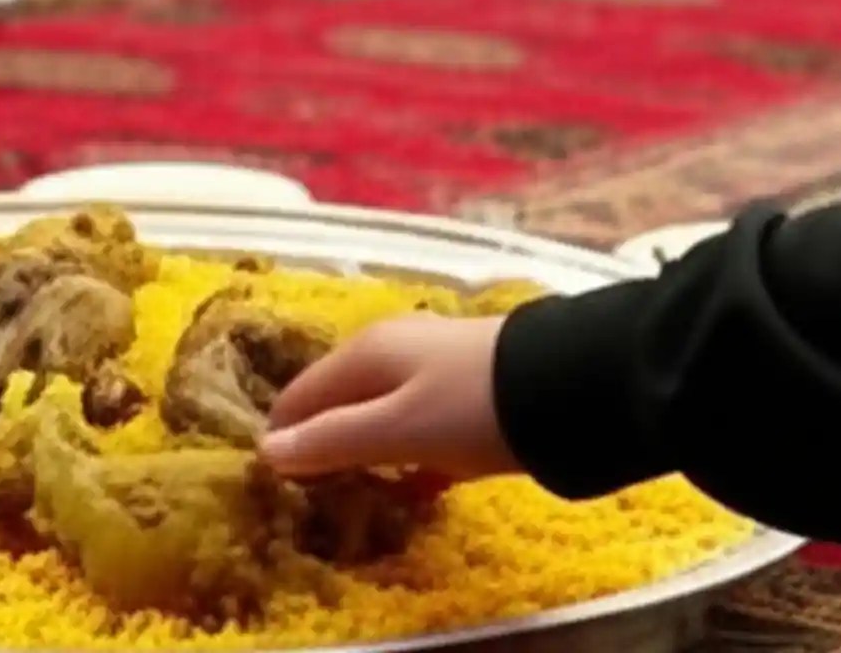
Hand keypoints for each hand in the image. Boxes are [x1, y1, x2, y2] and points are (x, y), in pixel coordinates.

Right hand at [261, 314, 520, 479]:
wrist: (574, 388)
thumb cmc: (471, 409)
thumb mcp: (396, 430)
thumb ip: (332, 440)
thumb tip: (267, 451)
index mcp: (365, 352)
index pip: (300, 394)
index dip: (281, 436)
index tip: (270, 483)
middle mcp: (393, 347)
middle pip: (339, 399)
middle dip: (321, 441)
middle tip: (312, 494)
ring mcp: (434, 363)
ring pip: (380, 410)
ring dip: (365, 448)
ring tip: (358, 493)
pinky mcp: (470, 386)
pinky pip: (419, 422)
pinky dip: (407, 450)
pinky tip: (415, 481)